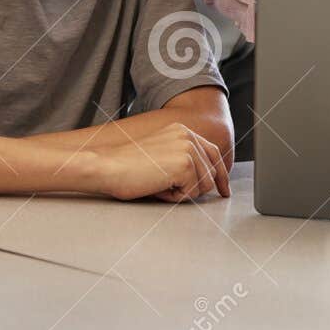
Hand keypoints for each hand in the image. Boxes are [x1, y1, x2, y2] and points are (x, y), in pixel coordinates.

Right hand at [90, 123, 230, 201]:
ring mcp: (188, 149)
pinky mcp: (185, 165)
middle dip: (193, 188)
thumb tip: (206, 179)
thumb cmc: (125, 166)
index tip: (224, 190)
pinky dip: (174, 198)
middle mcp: (188, 136)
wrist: (105, 166)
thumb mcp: (160, 155)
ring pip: (204, 186)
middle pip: (212, 173)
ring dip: (182, 193)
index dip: (221, 175)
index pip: (213, 153)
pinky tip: (157, 187)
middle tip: (164, 187)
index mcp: (182, 131)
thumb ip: (183, 159)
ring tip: (158, 184)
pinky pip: (191, 193)